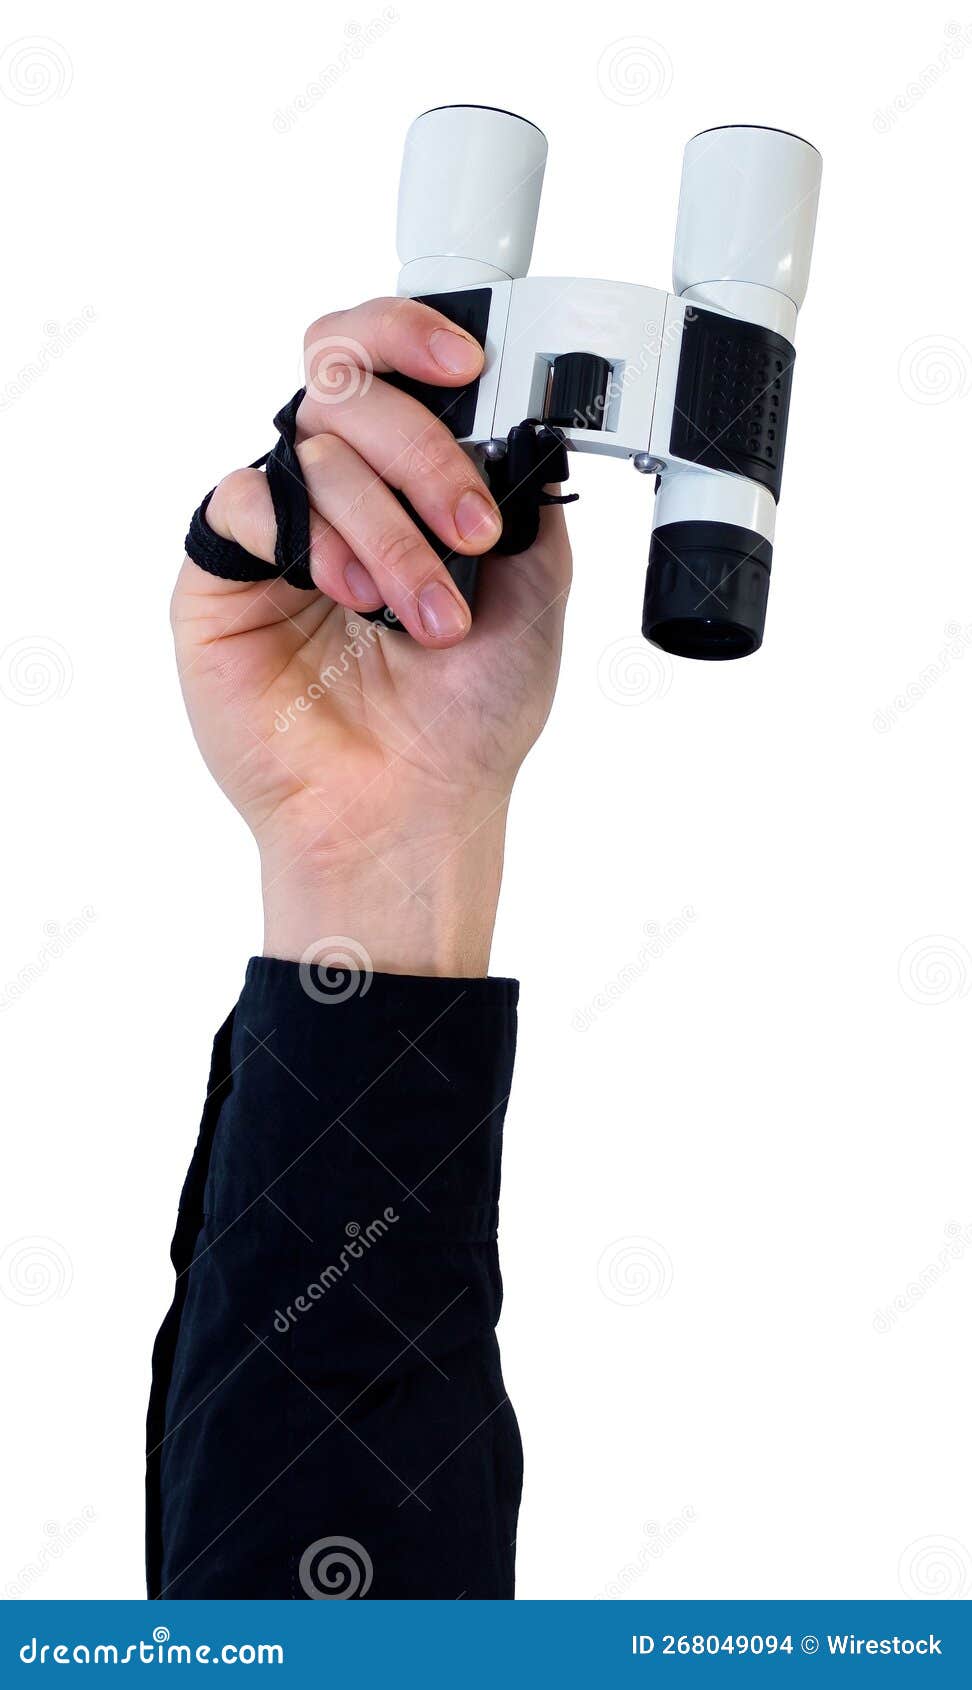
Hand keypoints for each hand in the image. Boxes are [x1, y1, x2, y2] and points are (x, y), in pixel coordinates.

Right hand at [172, 298, 571, 976]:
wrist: (413, 804)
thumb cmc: (468, 717)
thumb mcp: (538, 589)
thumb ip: (522, 490)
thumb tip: (519, 417)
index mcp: (402, 487)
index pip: (382, 366)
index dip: (409, 336)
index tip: (465, 362)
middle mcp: (336, 497)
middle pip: (346, 388)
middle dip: (420, 450)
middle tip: (468, 531)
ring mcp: (278, 534)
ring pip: (310, 449)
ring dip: (382, 525)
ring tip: (418, 613)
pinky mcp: (221, 577)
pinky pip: (241, 502)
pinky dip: (304, 537)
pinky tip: (341, 597)